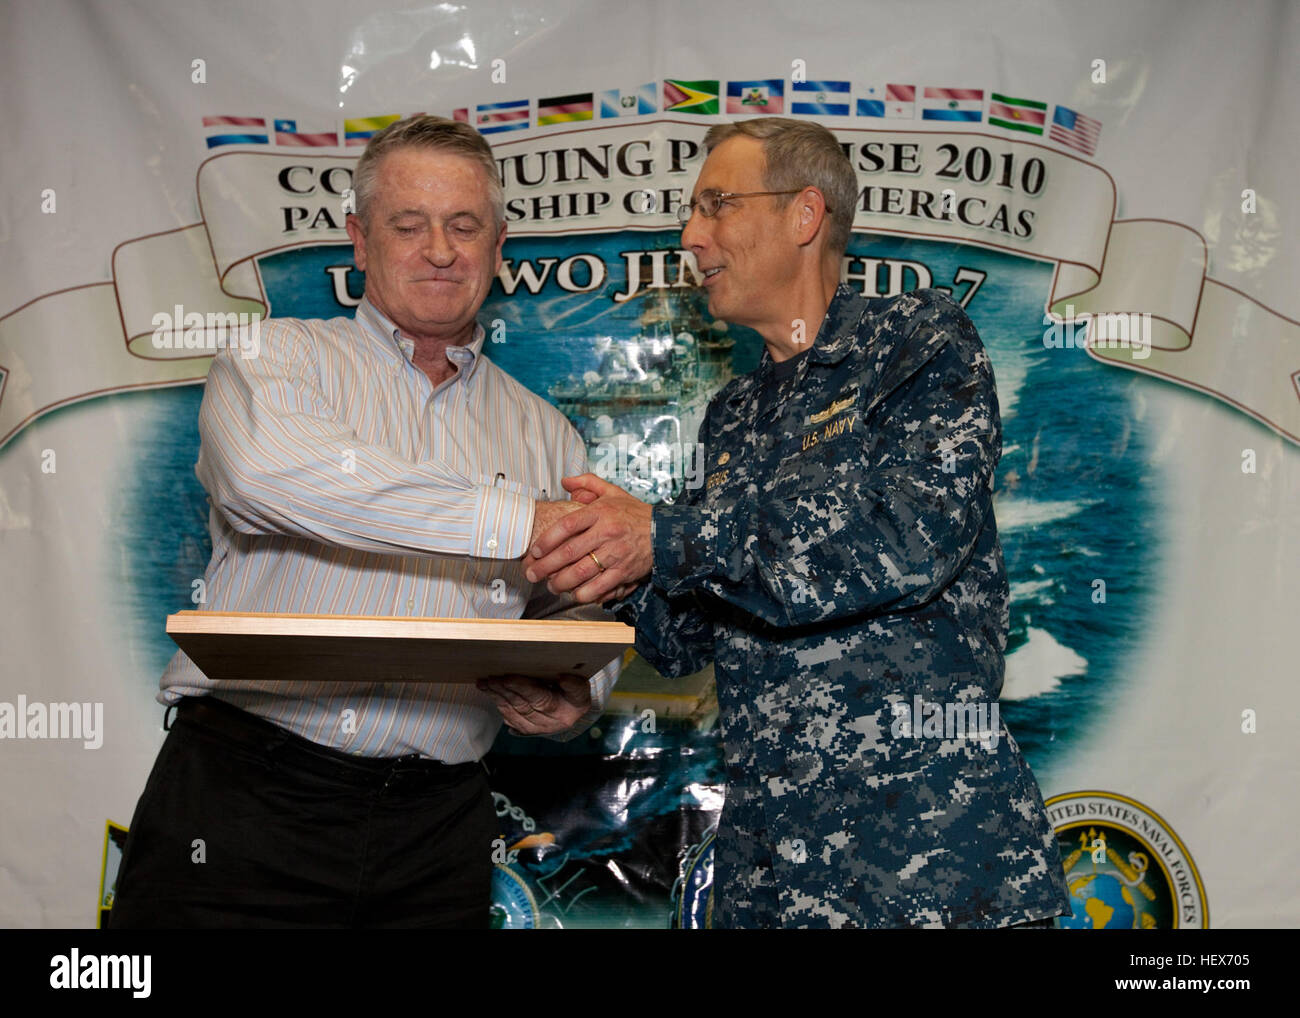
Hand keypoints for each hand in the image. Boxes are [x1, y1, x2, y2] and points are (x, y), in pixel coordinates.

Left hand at [476, 674, 590, 734]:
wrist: (573, 711)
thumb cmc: (575, 693)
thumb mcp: (580, 686)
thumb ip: (573, 683)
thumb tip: (563, 678)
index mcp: (568, 709)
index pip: (542, 698)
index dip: (524, 688)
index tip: (508, 677)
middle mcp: (553, 722)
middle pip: (525, 705)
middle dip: (505, 690)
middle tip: (491, 678)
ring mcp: (540, 728)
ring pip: (514, 713)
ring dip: (498, 697)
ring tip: (486, 684)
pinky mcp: (528, 730)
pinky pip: (510, 718)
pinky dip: (499, 705)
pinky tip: (491, 693)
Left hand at [524, 473, 651, 603]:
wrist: (664, 532)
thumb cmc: (635, 514)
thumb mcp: (613, 492)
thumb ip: (587, 483)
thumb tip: (565, 481)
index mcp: (601, 512)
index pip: (567, 525)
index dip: (547, 540)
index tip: (536, 551)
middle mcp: (606, 532)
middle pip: (569, 552)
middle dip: (546, 566)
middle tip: (532, 573)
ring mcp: (615, 553)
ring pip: (581, 572)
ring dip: (561, 582)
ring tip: (550, 585)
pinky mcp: (623, 571)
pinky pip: (599, 586)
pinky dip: (584, 593)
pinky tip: (574, 594)